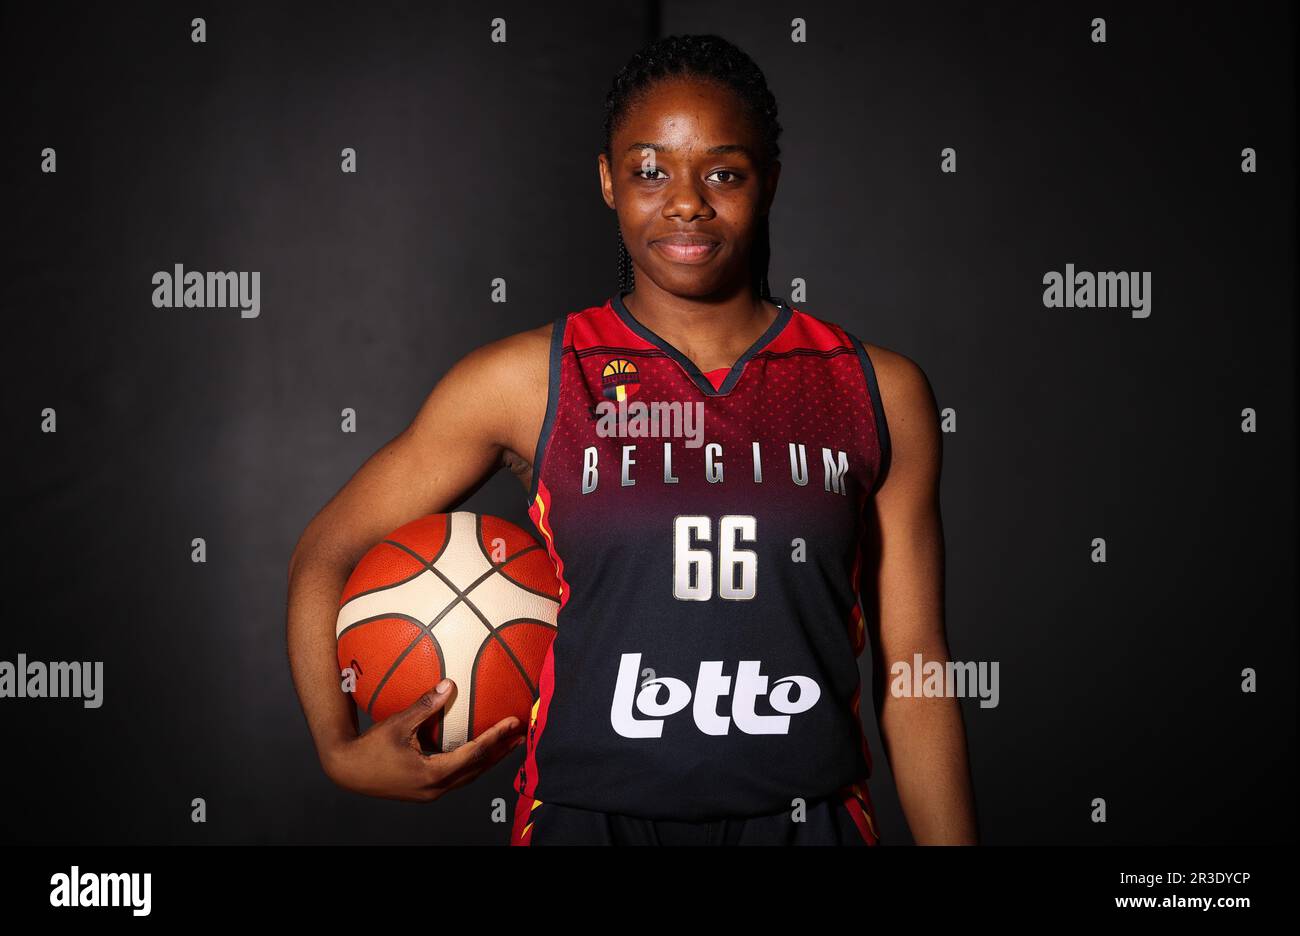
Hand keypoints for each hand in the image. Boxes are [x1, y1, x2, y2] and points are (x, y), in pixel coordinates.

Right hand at [323, 680, 524, 801]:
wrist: (347, 771)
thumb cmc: (370, 747)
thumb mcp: (397, 724)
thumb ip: (425, 705)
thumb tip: (449, 684)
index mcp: (432, 774)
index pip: (473, 755)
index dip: (495, 739)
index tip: (513, 723)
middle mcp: (436, 788)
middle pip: (478, 770)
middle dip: (501, 752)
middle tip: (522, 735)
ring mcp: (431, 792)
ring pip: (469, 776)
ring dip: (489, 760)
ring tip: (508, 744)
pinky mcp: (425, 790)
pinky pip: (457, 777)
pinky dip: (472, 764)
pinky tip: (478, 751)